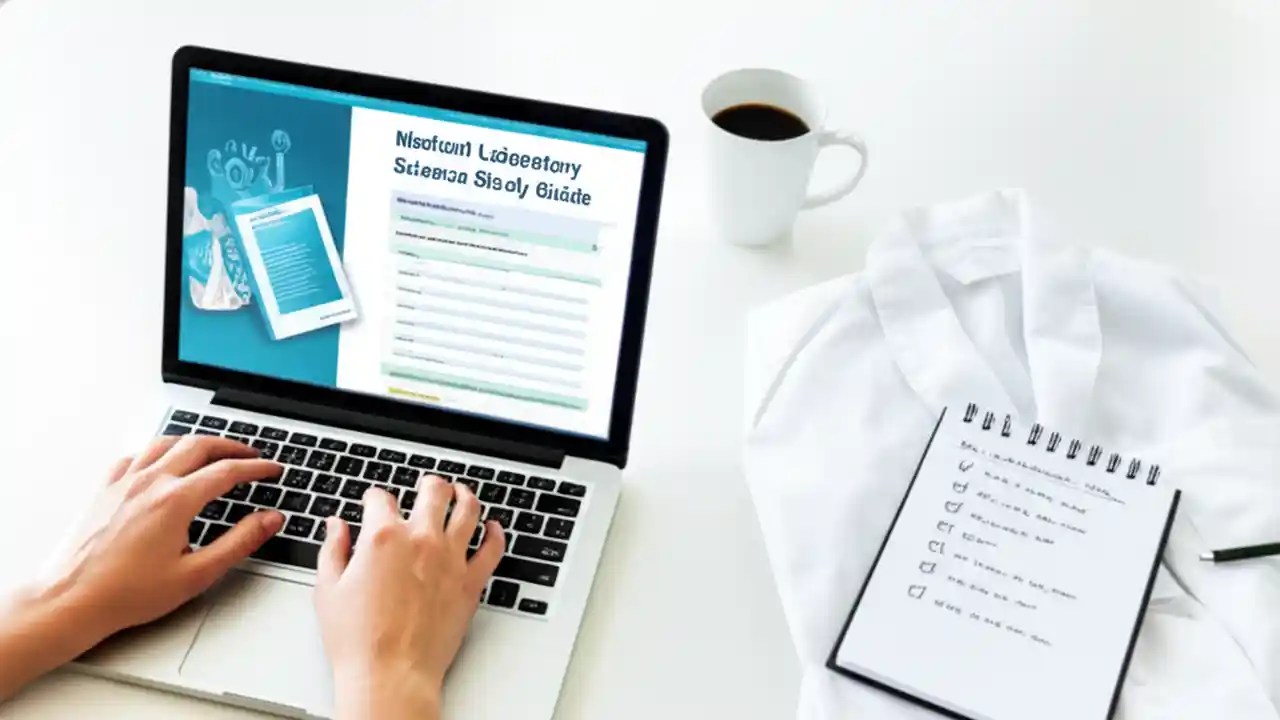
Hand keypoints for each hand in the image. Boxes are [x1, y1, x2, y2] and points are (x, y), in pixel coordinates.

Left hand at [47, 436, 284, 638]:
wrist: (71, 601)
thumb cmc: (126, 594)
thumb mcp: (197, 574)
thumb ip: (239, 542)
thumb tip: (268, 520)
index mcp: (175, 501)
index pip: (228, 471)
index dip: (257, 468)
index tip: (272, 470)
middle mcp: (149, 483)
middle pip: (199, 445)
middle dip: (232, 447)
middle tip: (250, 456)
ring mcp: (124, 483)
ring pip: (166, 443)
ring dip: (196, 441)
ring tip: (212, 450)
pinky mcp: (105, 490)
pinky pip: (134, 456)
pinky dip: (156, 451)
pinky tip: (160, 461)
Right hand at [315, 476, 503, 719]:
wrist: (390, 674)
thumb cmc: (358, 640)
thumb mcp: (328, 589)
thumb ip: (333, 550)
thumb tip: (336, 526)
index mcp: (383, 537)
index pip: (381, 498)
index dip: (375, 497)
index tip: (374, 501)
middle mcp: (421, 540)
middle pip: (433, 491)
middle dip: (428, 483)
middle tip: (427, 485)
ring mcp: (451, 559)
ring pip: (468, 509)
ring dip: (464, 495)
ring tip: (461, 492)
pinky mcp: (471, 582)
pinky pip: (492, 548)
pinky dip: (495, 532)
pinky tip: (492, 527)